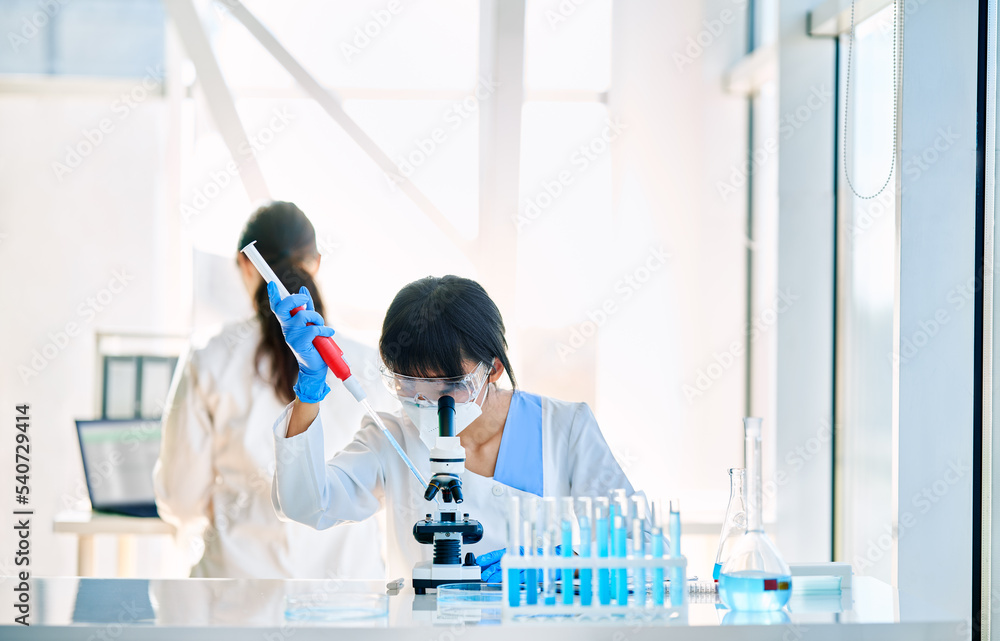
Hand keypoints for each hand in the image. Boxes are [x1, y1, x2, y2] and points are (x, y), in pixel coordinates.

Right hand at [267, 282, 333, 402]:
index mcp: (287, 322)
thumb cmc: (314, 344)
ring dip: (317, 318)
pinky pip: (313, 329)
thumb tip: (303, 289)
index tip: (272, 283)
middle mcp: (286, 328)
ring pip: (303, 315)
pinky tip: (328, 335)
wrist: (315, 366)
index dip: (273, 295)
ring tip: (322, 326)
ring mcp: (291, 336)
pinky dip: (324, 330)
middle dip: (296, 299)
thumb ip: (307, 306)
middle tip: (305, 299)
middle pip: (284, 307)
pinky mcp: (299, 343)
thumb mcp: (311, 322)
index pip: (277, 307)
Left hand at [475, 546, 563, 582]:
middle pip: (503, 561)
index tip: (479, 561)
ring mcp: (528, 563)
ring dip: (501, 575)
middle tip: (483, 574)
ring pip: (512, 569)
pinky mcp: (537, 571)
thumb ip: (506, 563)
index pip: (499, 553)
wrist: (557, 559)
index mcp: (515, 551)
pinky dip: (516, 580)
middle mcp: (521, 555)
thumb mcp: (519, 558)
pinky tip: (510, 582)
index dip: (489, 557)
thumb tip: (489, 569)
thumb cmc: (536, 559)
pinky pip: (526, 576)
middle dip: (492, 568)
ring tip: (491, 580)